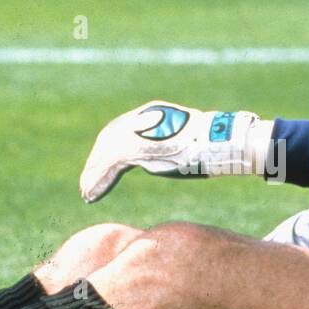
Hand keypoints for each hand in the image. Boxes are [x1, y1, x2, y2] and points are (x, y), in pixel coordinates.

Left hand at [79, 99, 270, 202]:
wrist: (222, 143)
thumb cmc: (211, 146)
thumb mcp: (183, 142)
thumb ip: (169, 146)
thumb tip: (173, 157)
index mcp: (152, 113)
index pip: (120, 129)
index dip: (106, 150)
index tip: (101, 167)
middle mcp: (142, 117)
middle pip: (108, 138)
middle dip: (95, 162)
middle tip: (87, 183)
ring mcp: (140, 131)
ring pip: (105, 152)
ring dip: (93, 174)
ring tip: (86, 193)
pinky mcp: (139, 147)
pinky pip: (110, 164)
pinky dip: (98, 180)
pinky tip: (91, 195)